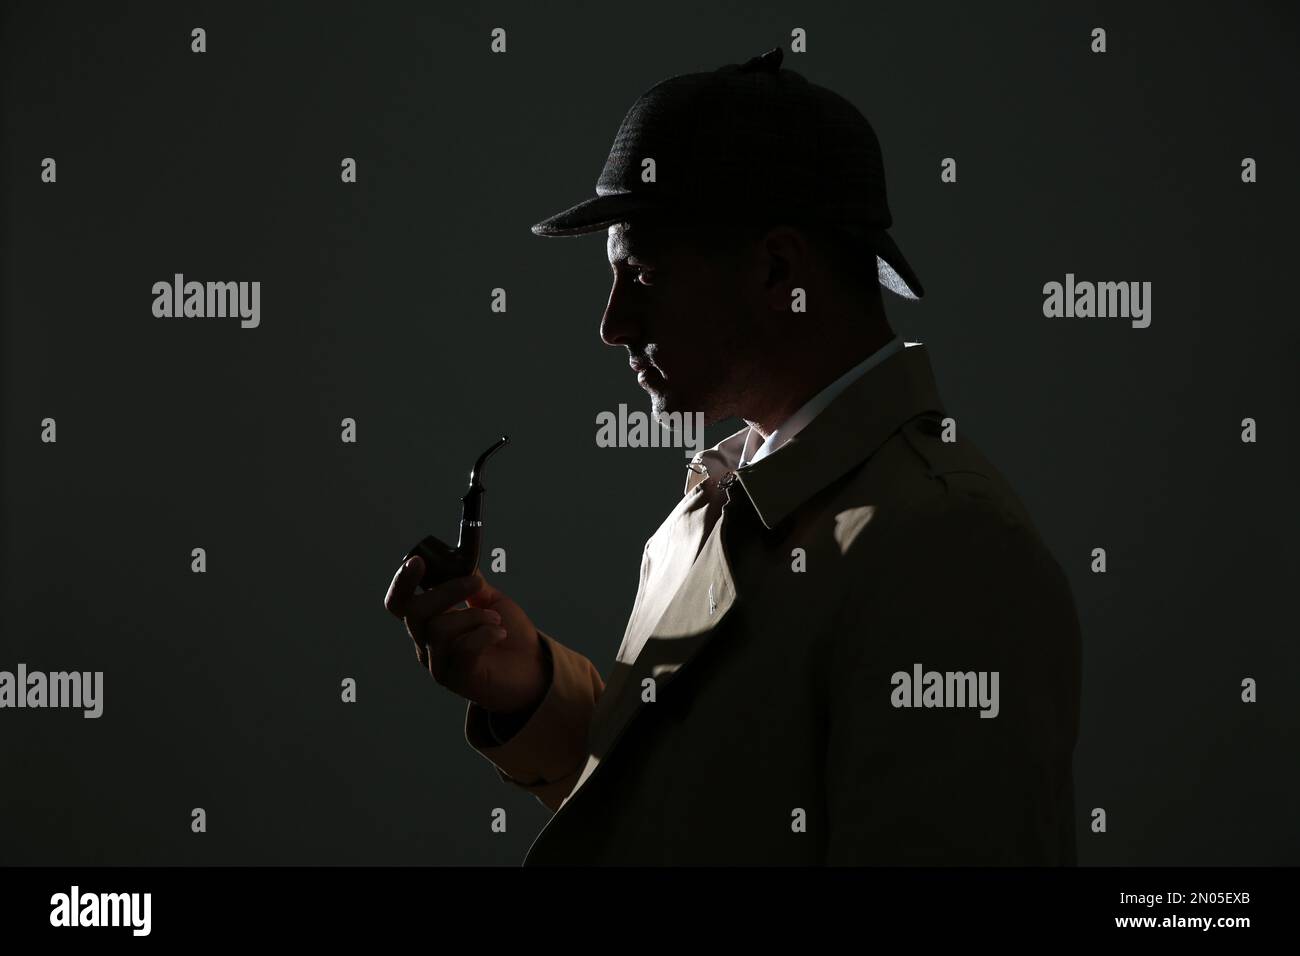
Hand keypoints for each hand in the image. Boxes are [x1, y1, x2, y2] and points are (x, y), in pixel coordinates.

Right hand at [383, 555, 549, 714]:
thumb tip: (460, 561)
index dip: (402, 582)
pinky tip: (500, 633)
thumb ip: (471, 583)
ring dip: (474, 616)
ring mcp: (440, 664)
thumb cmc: (509, 633)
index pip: (399, 603)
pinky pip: (463, 649)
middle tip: (476, 583)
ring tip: (496, 619)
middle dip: (446, 592)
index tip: (418, 562)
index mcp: (429, 622)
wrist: (534, 668)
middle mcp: (427, 644)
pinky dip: (485, 634)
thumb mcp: (490, 600)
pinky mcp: (458, 679)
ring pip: (439, 630)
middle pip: (414, 613)